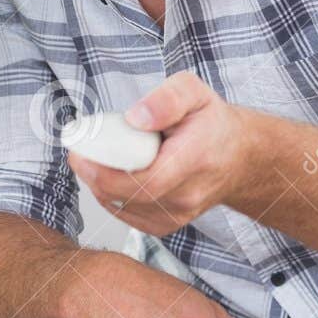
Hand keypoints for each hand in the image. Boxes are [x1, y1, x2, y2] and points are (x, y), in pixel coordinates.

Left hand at [68, 71, 258, 236]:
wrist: (236, 157)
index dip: (105, 172)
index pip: (145, 181)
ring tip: (104, 156)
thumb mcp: (194, 92)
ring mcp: (176, 216)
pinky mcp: (164, 225)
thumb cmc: (211, 123)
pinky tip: (115, 173)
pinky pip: (124, 213)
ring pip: (119, 206)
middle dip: (94, 174)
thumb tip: (136, 117)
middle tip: (81, 151)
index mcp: (195, 159)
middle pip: (125, 196)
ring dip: (100, 183)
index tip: (80, 153)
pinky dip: (110, 194)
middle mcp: (187, 195)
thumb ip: (167, 99)